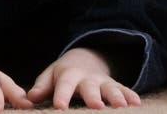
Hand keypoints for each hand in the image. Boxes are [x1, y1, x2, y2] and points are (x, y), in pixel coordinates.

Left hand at [27, 47, 141, 108]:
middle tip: (96, 106)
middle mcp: (88, 79)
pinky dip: (130, 96)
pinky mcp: (115, 86)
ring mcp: (103, 82)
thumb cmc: (62, 75)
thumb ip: (41, 87)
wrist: (84, 60)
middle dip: (94, 97)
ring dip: (116, 98)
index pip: (64, 86)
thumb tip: (30, 97)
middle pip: (90, 88)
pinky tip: (137, 104)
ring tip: (122, 107)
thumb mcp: (49, 76)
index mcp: (68, 76)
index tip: (60, 107)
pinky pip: (124, 90)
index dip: (62, 96)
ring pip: (110, 89)